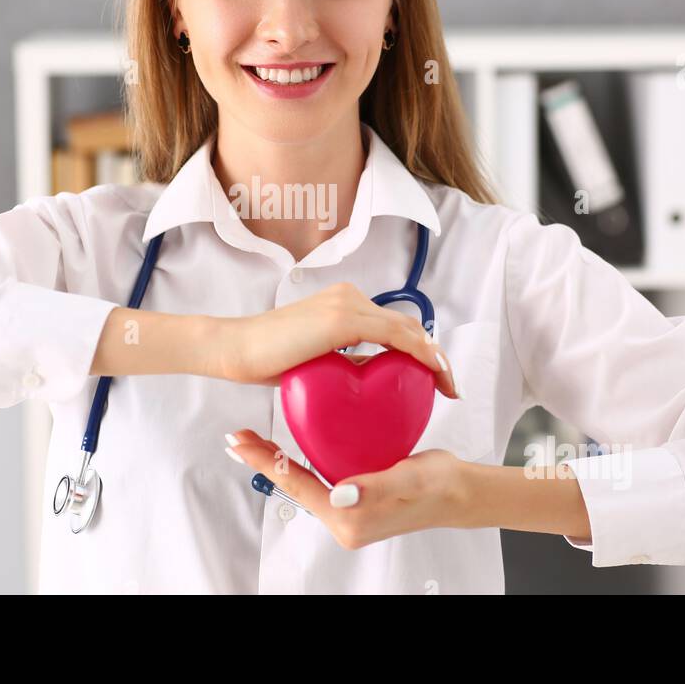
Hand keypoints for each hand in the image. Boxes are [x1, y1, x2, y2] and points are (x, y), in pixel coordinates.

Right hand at [211, 282, 459, 397]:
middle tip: (449, 387)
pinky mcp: (342, 319)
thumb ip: (341, 362)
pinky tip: (432, 372)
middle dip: (435, 356)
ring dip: (434, 357)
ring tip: (448, 385)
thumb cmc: (265, 359)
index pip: (393, 326)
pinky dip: (419, 353)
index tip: (435, 380)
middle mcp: (349, 297)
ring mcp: (347, 304)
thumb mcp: (313, 360)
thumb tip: (362, 380)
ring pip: (407, 329)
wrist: (234, 349)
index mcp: (342, 303)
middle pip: (407, 325)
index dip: (421, 350)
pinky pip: (394, 336)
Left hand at [224, 428, 467, 549]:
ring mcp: (347, 510)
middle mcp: (343, 519)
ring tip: (254, 437)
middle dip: (263, 461)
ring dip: (277, 460)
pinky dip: (299, 460)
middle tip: (236, 436)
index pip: (297, 486)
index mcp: (349, 519)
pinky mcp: (354, 498)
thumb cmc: (440, 485)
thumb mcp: (411, 479)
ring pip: (303, 481)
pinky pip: (318, 478)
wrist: (460, 493)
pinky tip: (292, 441)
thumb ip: (376, 488)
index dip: (266, 463)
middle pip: (293, 486)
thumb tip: (341, 493)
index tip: (240, 443)